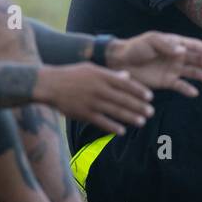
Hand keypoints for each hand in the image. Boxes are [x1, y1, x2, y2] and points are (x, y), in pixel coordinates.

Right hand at [34, 63, 154, 135]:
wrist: (50, 85)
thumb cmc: (72, 75)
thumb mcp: (91, 69)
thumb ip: (110, 74)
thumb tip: (127, 77)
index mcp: (102, 76)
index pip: (125, 84)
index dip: (139, 91)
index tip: (150, 97)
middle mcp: (99, 89)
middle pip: (123, 99)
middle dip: (139, 106)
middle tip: (151, 112)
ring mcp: (92, 102)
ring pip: (115, 111)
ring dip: (130, 117)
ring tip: (141, 122)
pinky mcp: (84, 114)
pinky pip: (102, 122)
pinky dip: (112, 127)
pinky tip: (122, 131)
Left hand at [105, 32, 201, 95]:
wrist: (121, 62)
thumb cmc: (135, 47)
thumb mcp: (151, 41)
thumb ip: (166, 45)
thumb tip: (182, 50)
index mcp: (173, 43)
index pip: (192, 45)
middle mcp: (176, 56)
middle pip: (195, 59)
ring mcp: (172, 69)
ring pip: (191, 72)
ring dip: (200, 75)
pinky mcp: (166, 82)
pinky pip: (180, 86)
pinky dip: (187, 89)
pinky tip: (194, 92)